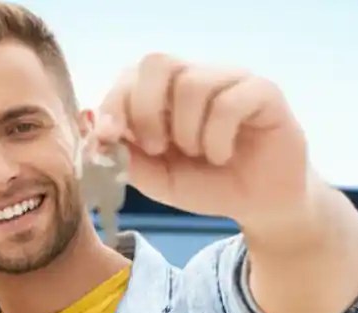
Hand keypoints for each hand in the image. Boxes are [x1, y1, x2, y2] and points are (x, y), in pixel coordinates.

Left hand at [94, 53, 310, 227]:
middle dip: (145, 110)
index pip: (130, 76)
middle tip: (157, 148)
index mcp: (164, 95)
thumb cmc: (205, 185)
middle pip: (156, 63)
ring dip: (187, 131)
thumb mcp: (156, 179)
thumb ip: (125, 158)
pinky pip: (230, 100)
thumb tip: (94, 136)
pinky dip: (217, 137)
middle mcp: (195, 78)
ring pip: (192, 83)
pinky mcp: (263, 92)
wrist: (258, 204)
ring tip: (199, 154)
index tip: (108, 136)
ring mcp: (230, 80)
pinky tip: (222, 156)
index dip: (113, 103)